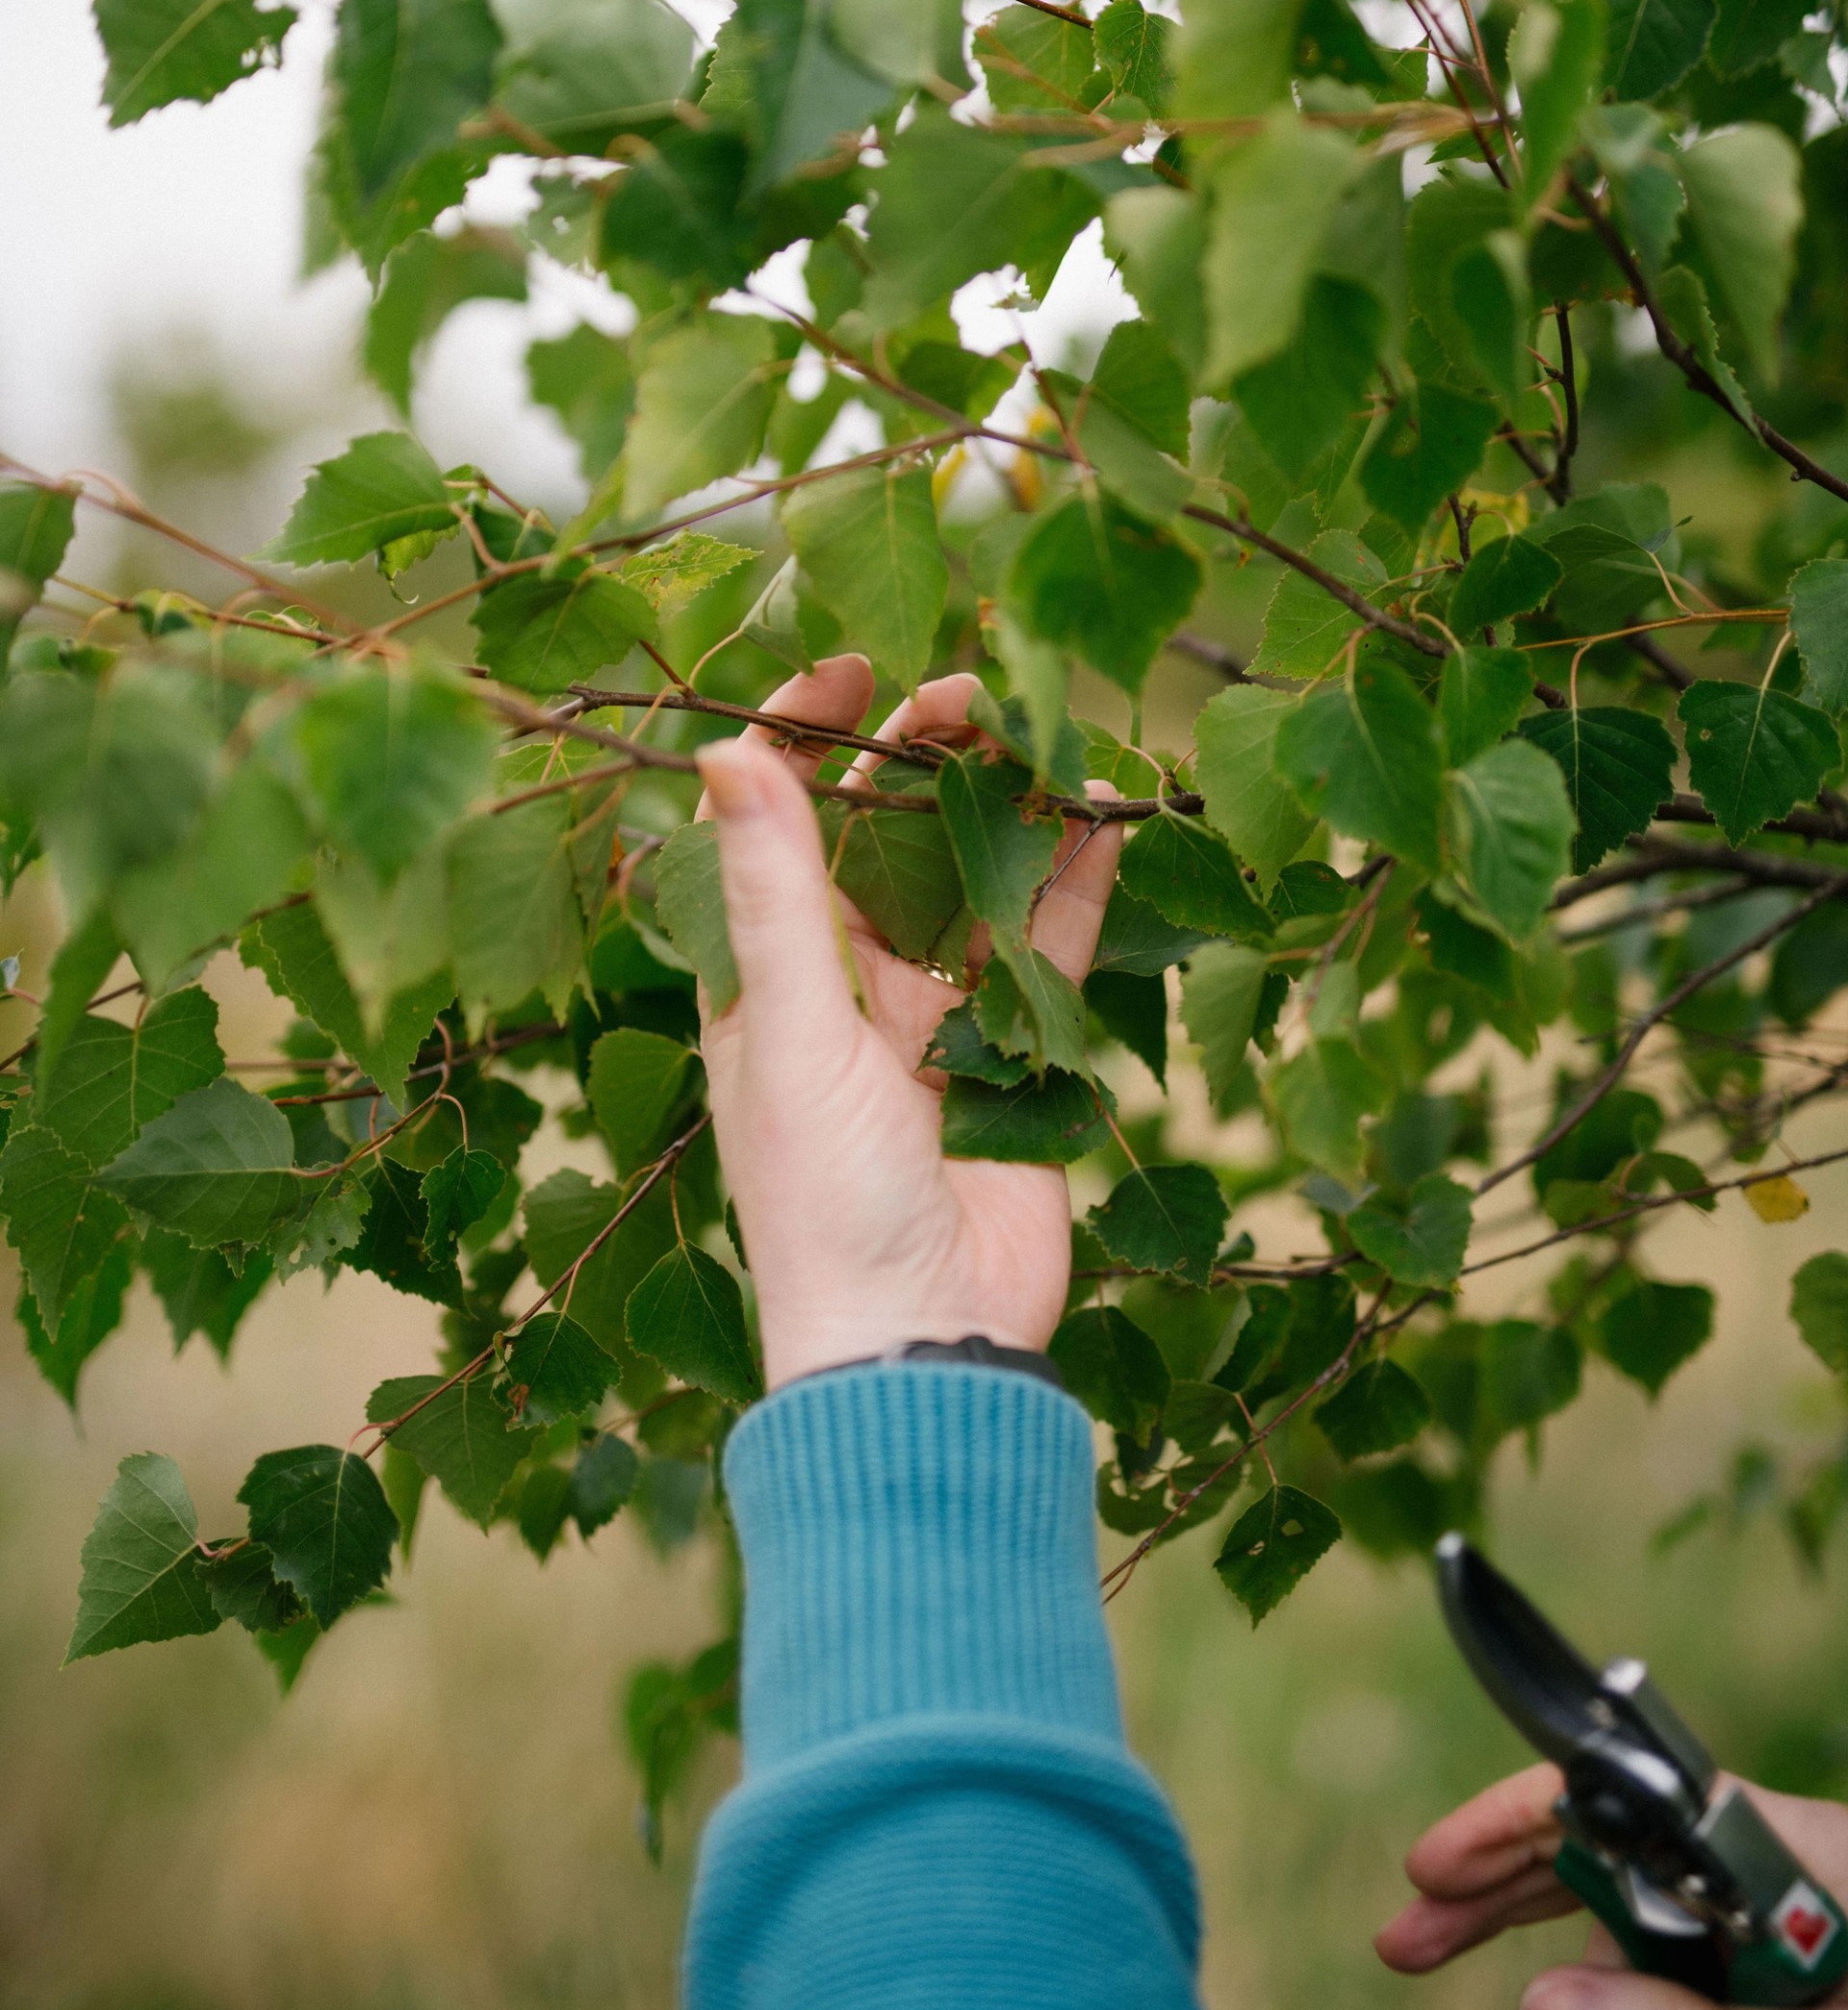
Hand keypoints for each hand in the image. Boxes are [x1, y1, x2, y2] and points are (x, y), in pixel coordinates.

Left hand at [692, 654, 1121, 1390]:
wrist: (922, 1339)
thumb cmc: (823, 1197)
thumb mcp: (794, 1030)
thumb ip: (775, 892)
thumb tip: (725, 750)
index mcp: (759, 974)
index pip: (771, 824)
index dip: (806, 736)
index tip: (857, 670)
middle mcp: (840, 982)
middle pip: (880, 835)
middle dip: (922, 757)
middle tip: (978, 694)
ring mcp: (929, 1014)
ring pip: (969, 877)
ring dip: (1005, 805)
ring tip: (1048, 731)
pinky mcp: (1010, 1050)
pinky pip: (1046, 943)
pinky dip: (1077, 880)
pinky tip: (1112, 814)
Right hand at [1375, 1761, 1847, 2009]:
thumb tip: (1534, 1998)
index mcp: (1799, 1851)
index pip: (1627, 1800)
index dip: (1515, 1825)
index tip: (1430, 1869)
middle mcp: (1783, 1854)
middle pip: (1614, 1840)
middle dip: (1500, 1881)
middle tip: (1403, 1934)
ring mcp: (1793, 1899)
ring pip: (1645, 1892)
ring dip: (1543, 1924)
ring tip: (1437, 1949)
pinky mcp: (1804, 1939)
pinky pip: (1693, 1933)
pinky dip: (1623, 1958)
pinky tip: (1570, 1987)